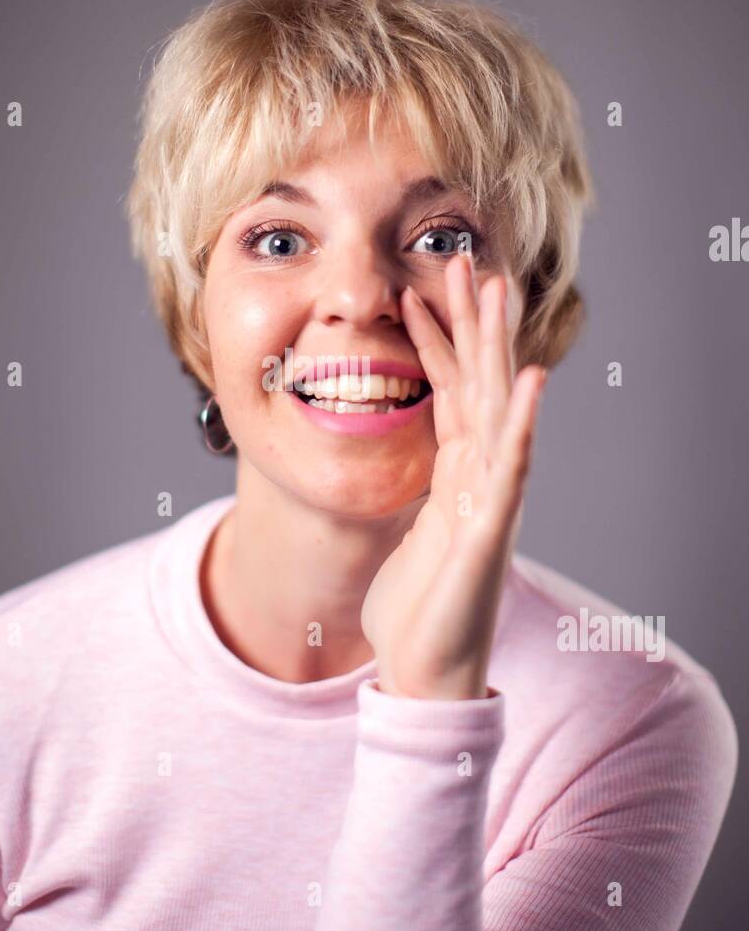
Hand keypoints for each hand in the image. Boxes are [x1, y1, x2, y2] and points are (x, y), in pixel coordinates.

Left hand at [360, 252, 546, 699]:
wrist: (427, 671)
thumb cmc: (418, 604)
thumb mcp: (408, 526)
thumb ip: (416, 484)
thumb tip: (402, 453)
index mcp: (455, 471)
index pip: (447, 390)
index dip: (438, 339)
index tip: (423, 285)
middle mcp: (478, 476)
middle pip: (476, 383)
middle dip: (471, 321)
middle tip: (466, 259)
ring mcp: (490, 499)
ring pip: (494, 409)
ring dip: (497, 347)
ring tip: (499, 292)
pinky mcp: (490, 531)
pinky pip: (509, 469)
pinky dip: (519, 423)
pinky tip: (529, 380)